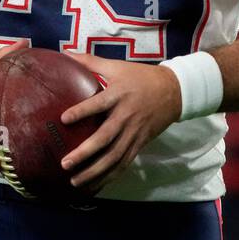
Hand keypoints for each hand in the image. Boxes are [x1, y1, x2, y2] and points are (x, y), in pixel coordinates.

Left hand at [59, 53, 181, 193]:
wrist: (174, 91)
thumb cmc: (141, 77)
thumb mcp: (117, 66)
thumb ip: (91, 62)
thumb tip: (66, 53)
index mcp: (119, 95)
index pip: (98, 104)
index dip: (81, 112)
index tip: (63, 119)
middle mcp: (126, 117)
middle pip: (105, 139)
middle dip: (85, 153)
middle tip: (65, 164)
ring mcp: (134, 134)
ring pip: (114, 157)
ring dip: (94, 171)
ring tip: (75, 182)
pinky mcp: (140, 144)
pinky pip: (123, 164)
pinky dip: (109, 177)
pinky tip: (94, 186)